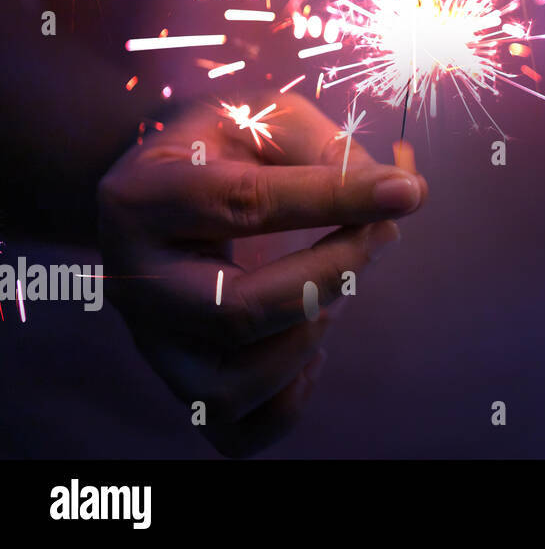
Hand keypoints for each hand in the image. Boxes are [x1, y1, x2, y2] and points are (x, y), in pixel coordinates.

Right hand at [96, 92, 427, 456]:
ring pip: (234, 386)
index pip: (244, 203)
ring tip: (334, 286)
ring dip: (312, 336)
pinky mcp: (182, 387)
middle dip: (334, 273)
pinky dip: (292, 397)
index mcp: (143, 198)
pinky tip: (311, 342)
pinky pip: (238, 431)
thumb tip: (407, 193)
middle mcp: (134, 282)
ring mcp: (154, 344)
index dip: (336, 198)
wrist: (163, 184)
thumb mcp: (268, 117)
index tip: (405, 192)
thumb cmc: (226, 145)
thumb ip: (331, 149)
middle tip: (380, 234)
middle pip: (236, 310)